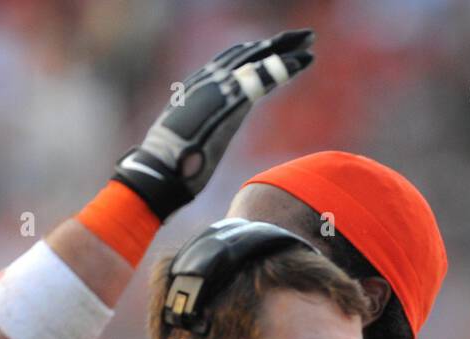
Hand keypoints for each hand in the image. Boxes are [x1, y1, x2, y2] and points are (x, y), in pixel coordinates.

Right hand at [114, 29, 314, 220]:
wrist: (160, 171)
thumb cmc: (169, 166)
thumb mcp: (183, 140)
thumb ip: (194, 132)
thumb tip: (195, 144)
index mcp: (195, 88)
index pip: (229, 62)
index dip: (254, 54)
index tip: (274, 50)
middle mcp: (207, 81)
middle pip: (247, 54)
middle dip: (276, 44)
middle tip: (302, 37)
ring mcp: (218, 88)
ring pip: (258, 60)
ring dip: (286, 51)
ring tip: (309, 44)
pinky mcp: (231, 102)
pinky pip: (263, 78)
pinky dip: (285, 68)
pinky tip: (303, 62)